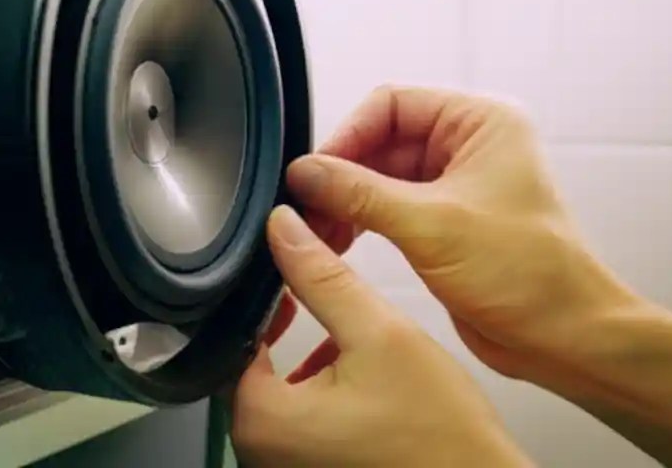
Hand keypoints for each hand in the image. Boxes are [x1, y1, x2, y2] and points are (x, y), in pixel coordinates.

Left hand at [232, 207, 527, 467]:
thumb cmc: (437, 432)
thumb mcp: (380, 334)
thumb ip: (322, 278)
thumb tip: (281, 227)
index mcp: (261, 420)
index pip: (233, 335)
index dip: (260, 295)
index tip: (287, 270)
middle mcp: (259, 451)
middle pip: (249, 363)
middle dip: (281, 324)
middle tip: (312, 290)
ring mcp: (282, 465)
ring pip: (274, 388)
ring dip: (301, 354)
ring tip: (339, 330)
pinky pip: (294, 417)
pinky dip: (315, 386)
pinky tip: (349, 370)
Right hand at [281, 86, 639, 378]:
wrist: (564, 337)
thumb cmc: (529, 274)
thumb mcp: (430, 225)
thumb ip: (359, 193)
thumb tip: (305, 172)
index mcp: (481, 123)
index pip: (391, 104)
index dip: (348, 135)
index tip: (315, 171)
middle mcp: (469, 147)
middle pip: (381, 140)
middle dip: (342, 174)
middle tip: (307, 206)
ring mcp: (456, 186)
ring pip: (380, 177)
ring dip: (346, 201)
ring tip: (318, 230)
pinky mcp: (445, 223)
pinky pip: (389, 208)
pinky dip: (360, 222)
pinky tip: (337, 242)